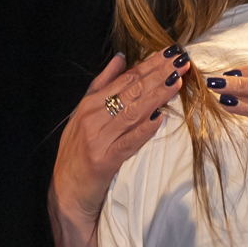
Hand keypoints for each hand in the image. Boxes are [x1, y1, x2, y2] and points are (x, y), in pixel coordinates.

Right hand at [48, 46, 189, 246]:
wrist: (66, 193)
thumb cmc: (78, 153)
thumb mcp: (84, 114)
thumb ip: (103, 84)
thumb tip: (121, 58)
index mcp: (89, 104)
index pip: (124, 79)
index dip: (149, 65)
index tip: (171, 53)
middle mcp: (92, 117)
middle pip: (130, 91)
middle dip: (158, 74)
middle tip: (181, 61)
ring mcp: (98, 139)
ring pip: (132, 112)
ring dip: (157, 95)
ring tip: (177, 82)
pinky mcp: (105, 161)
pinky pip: (129, 142)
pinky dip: (144, 130)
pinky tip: (160, 118)